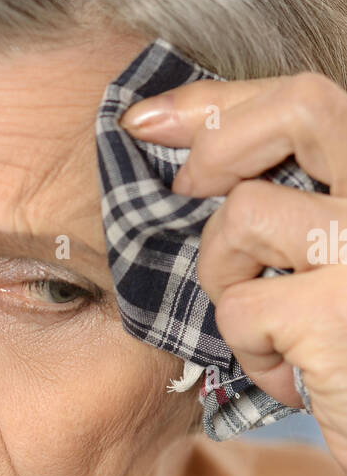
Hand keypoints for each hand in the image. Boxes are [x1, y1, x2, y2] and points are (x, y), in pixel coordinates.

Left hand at [121, 72, 346, 471]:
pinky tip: (293, 378)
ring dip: (227, 272)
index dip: (218, 99)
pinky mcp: (339, 312)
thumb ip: (297, 194)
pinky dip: (248, 349)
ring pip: (246, 213)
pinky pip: (240, 306)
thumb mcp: (335, 257)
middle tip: (186, 189)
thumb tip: (182, 142)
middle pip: (302, 107)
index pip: (311, 98)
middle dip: (219, 142)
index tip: (149, 119)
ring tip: (268, 322)